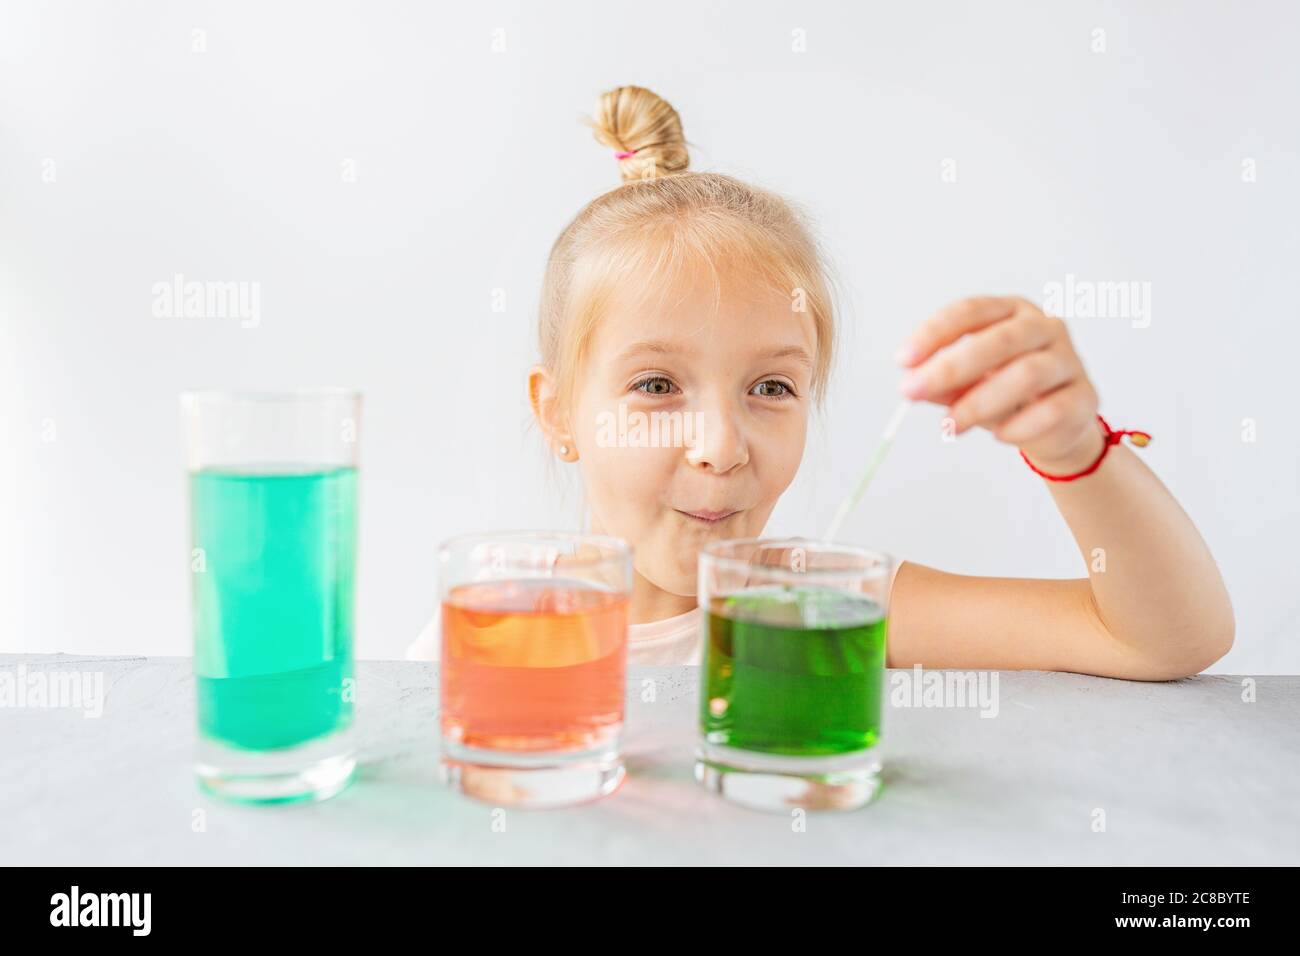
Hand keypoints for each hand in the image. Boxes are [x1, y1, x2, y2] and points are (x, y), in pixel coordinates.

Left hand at [894, 296, 1103, 473]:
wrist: (1058, 425)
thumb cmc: (1007, 394)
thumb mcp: (968, 384)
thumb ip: (943, 382)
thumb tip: (912, 383)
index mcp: (1011, 311)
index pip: (971, 311)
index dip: (934, 333)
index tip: (903, 360)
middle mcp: (1044, 327)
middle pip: (999, 340)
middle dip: (950, 367)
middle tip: (912, 392)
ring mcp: (1068, 360)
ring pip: (1026, 374)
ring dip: (979, 402)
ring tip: (950, 425)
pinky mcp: (1084, 397)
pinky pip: (1052, 409)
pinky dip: (1020, 425)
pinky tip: (998, 435)